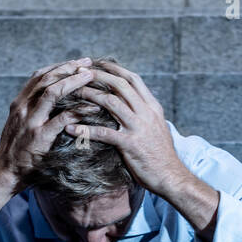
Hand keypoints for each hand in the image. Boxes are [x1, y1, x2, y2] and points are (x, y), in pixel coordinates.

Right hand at [0, 57, 95, 190]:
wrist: (4, 173)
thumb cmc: (16, 151)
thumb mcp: (19, 125)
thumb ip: (31, 111)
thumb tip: (48, 100)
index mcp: (19, 103)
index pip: (39, 76)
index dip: (59, 67)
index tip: (76, 62)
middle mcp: (23, 108)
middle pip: (47, 79)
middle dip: (69, 68)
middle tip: (88, 63)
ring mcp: (31, 121)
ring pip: (53, 92)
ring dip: (74, 82)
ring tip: (92, 77)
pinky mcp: (40, 136)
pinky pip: (63, 118)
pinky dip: (80, 110)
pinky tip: (94, 108)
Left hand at [66, 62, 190, 197]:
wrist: (171, 177)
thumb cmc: (161, 155)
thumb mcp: (157, 128)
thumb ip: (144, 114)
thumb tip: (132, 104)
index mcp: (152, 107)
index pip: (133, 79)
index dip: (113, 69)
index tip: (97, 64)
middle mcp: (146, 112)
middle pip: (120, 85)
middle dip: (98, 75)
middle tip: (79, 72)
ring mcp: (138, 127)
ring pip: (111, 103)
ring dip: (89, 95)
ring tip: (70, 93)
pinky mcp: (130, 144)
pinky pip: (104, 133)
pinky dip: (85, 130)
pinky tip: (70, 129)